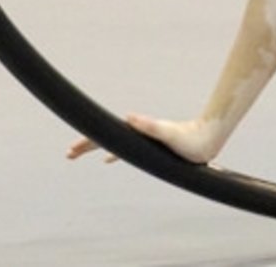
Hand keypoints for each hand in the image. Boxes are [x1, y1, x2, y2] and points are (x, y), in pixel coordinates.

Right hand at [64, 113, 224, 166]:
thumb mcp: (168, 133)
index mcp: (137, 131)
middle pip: (104, 138)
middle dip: (85, 144)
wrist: (207, 140)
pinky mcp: (148, 147)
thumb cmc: (190, 139)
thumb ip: (150, 125)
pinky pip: (123, 149)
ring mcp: (141, 140)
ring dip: (95, 147)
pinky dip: (112, 152)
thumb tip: (130, 117)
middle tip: (68, 154)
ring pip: (111, 143)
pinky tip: (108, 159)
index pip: (106, 136)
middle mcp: (137, 133)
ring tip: (79, 152)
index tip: (73, 149)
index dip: (88, 142)